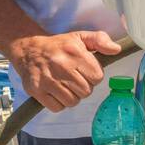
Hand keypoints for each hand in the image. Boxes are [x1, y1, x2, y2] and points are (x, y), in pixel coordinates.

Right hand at [4, 31, 122, 112]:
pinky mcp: (36, 91)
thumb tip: (116, 49)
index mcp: (74, 52)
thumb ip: (100, 40)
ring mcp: (47, 80)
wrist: (29, 50)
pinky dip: (58, 103)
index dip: (93, 76)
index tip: (85, 71)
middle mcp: (60, 66)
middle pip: (86, 91)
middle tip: (74, 78)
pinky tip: (55, 91)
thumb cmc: (59, 46)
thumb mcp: (80, 37)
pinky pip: (57, 108)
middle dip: (83, 87)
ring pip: (72, 102)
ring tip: (65, 84)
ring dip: (71, 96)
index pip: (97, 77)